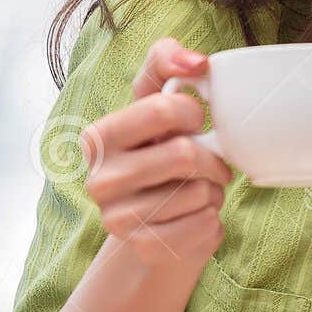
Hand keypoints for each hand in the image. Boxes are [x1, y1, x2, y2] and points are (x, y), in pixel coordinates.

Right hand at [82, 38, 231, 267]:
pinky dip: (214, 220)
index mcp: (98, 137)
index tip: (192, 125)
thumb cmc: (158, 152)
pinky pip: (205, 227)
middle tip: (209, 165)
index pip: (166, 109)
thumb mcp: (154, 101)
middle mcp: (98, 179)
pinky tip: (196, 218)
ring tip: (197, 192)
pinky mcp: (144, 249)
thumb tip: (196, 62)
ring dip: (213, 191)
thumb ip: (166, 62)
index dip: (194, 114)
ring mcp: (117, 220)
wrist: (154, 224)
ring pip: (199, 193)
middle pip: (184, 154)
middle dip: (211, 159)